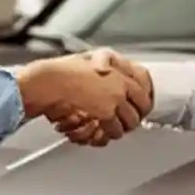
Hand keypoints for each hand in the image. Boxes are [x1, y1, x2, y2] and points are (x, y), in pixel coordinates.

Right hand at [15, 53, 149, 143]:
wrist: (50, 81)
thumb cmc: (61, 71)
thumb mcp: (88, 59)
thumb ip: (103, 65)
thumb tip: (107, 70)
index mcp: (118, 69)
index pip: (144, 86)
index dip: (143, 100)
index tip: (140, 106)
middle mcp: (120, 83)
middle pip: (143, 106)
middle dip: (136, 116)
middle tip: (128, 121)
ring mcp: (115, 99)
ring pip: (131, 122)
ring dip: (123, 127)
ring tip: (114, 129)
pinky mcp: (106, 114)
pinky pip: (115, 130)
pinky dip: (109, 134)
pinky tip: (102, 133)